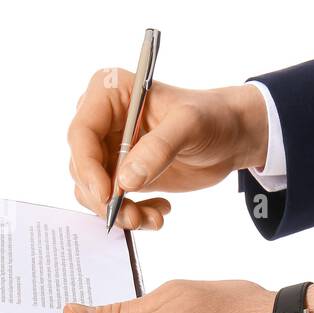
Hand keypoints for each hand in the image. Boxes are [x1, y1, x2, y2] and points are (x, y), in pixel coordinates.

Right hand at [67, 69, 268, 229]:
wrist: (231, 136)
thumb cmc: (213, 117)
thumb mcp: (190, 125)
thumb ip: (159, 148)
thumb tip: (125, 180)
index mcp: (109, 93)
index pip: (82, 133)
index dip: (88, 166)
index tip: (107, 195)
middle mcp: (102, 120)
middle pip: (82, 166)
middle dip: (104, 198)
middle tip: (132, 216)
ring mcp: (109, 149)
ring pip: (92, 189)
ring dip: (118, 211)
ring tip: (152, 218)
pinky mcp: (120, 173)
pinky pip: (110, 201)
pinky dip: (130, 213)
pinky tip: (157, 212)